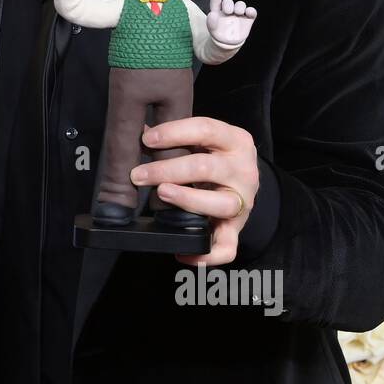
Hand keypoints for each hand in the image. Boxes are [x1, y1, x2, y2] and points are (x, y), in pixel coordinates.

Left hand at [130, 117, 259, 266]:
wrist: (243, 183)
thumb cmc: (215, 157)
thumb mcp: (203, 141)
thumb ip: (176, 136)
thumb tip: (140, 131)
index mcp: (236, 141)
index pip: (205, 129)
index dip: (174, 133)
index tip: (147, 140)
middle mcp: (244, 170)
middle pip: (206, 168)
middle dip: (167, 170)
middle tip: (138, 175)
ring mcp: (244, 201)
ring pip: (220, 203)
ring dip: (186, 200)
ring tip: (161, 195)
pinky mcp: (238, 228)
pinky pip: (227, 246)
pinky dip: (206, 254)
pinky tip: (182, 253)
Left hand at [206, 0, 255, 47]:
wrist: (227, 45)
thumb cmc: (218, 34)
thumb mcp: (212, 29)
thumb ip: (211, 22)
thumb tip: (212, 14)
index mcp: (217, 12)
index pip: (216, 3)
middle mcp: (228, 11)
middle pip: (229, 3)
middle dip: (228, 4)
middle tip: (227, 11)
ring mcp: (238, 15)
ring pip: (240, 5)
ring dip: (240, 6)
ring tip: (238, 12)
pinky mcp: (247, 19)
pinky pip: (251, 13)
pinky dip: (251, 11)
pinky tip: (249, 12)